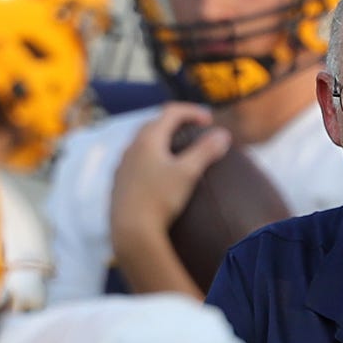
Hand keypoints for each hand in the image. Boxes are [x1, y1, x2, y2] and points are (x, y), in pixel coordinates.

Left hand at [109, 104, 227, 241]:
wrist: (131, 230)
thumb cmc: (160, 200)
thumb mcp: (188, 174)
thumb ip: (206, 151)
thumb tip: (223, 135)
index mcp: (148, 138)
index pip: (171, 112)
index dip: (192, 112)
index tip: (209, 120)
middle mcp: (132, 147)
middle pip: (155, 124)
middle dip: (176, 122)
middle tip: (194, 130)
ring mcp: (123, 164)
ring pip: (143, 142)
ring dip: (162, 140)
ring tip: (178, 150)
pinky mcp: (119, 182)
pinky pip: (136, 160)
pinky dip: (152, 157)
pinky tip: (159, 173)